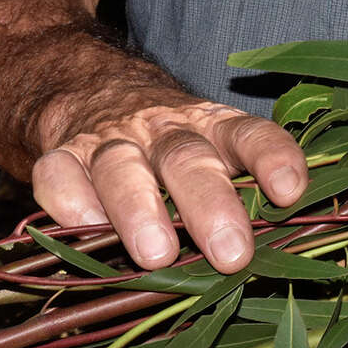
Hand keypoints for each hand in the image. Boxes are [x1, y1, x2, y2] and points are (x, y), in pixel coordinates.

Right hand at [30, 97, 307, 273]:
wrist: (94, 92)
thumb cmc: (173, 148)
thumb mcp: (214, 152)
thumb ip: (243, 194)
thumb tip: (282, 256)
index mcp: (213, 126)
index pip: (248, 135)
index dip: (271, 158)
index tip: (289, 191)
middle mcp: (164, 129)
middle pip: (188, 159)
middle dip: (210, 206)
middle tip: (231, 254)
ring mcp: (110, 140)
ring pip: (123, 167)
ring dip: (140, 209)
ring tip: (158, 255)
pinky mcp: (62, 155)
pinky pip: (58, 173)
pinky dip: (70, 200)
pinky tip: (85, 228)